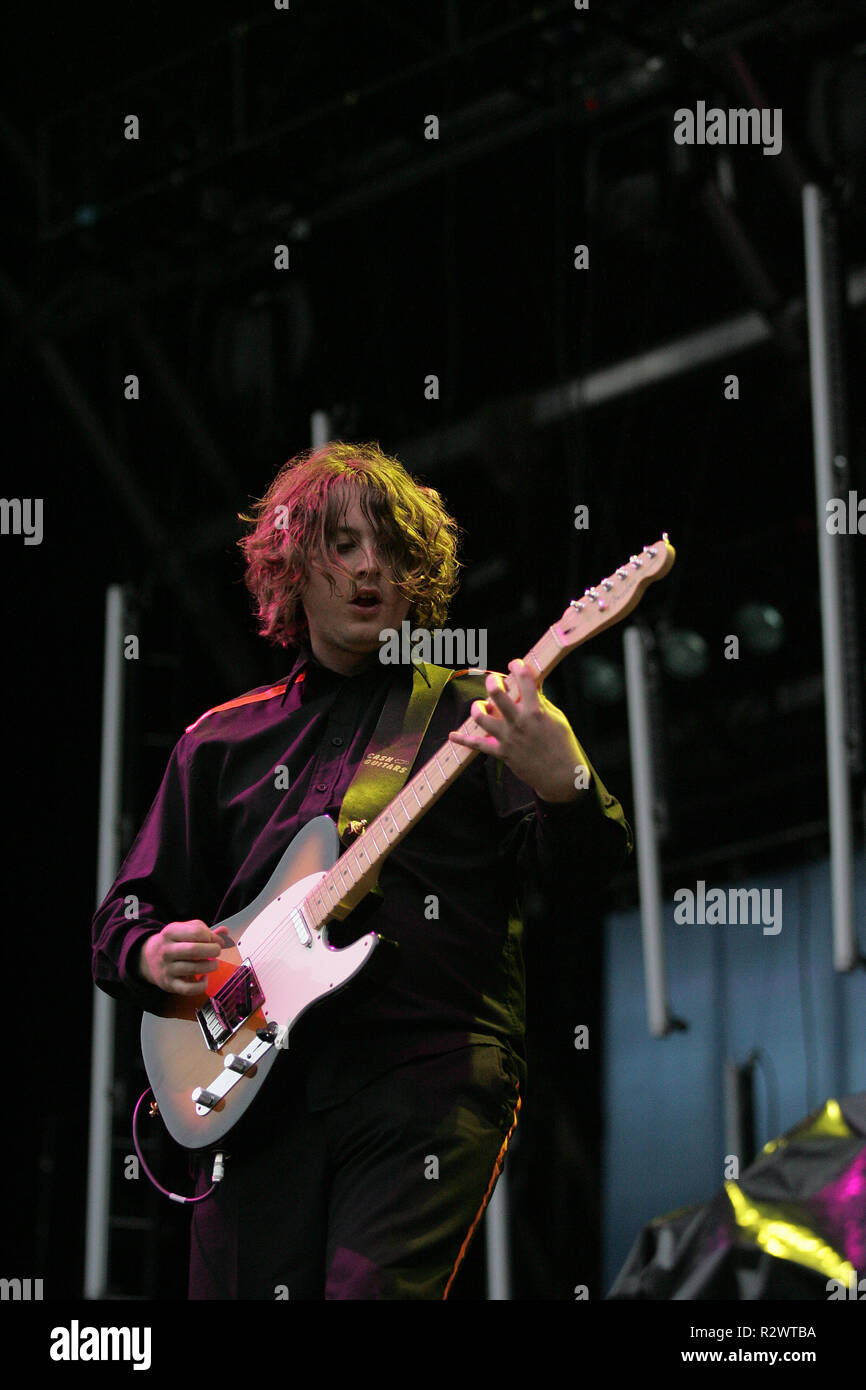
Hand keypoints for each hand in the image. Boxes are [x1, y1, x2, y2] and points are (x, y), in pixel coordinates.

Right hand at [138, 920, 232, 995]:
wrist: (149, 959)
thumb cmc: (173, 943)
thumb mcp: (185, 930)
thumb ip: (205, 930)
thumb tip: (225, 932)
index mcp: (171, 932)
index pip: (196, 932)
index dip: (212, 937)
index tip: (216, 940)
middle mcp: (167, 950)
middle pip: (194, 950)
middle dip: (213, 950)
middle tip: (217, 951)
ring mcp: (167, 968)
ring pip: (194, 969)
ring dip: (210, 966)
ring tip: (213, 963)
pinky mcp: (170, 984)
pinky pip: (189, 989)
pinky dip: (201, 985)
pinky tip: (204, 978)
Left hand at [448, 659, 588, 802]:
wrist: (560, 776)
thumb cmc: (562, 745)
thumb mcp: (558, 718)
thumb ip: (542, 702)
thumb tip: (533, 685)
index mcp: (536, 711)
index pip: (525, 681)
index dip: (518, 667)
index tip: (515, 664)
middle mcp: (519, 722)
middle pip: (497, 694)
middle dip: (493, 681)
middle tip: (494, 680)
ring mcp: (508, 737)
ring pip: (481, 717)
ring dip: (477, 707)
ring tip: (481, 704)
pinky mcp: (501, 752)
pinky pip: (477, 745)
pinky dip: (463, 739)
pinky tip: (453, 735)